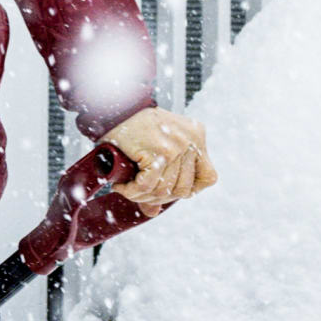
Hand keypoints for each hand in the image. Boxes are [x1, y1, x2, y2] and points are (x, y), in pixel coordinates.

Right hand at [101, 106, 215, 215]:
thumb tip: (153, 212)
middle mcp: (191, 140)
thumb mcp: (155, 148)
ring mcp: (176, 146)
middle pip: (184, 190)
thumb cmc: (132, 127)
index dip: (188, 190)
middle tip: (139, 193)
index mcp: (196, 135)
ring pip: (164, 191)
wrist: (112, 108)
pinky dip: (132, 191)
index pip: (208, 177)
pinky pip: (147, 186)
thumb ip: (162, 178)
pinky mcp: (158, 152)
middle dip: (159, 197)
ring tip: (127, 189)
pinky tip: (122, 186)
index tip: (167, 190)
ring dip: (142, 196)